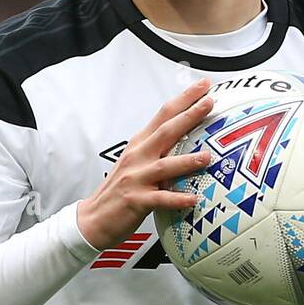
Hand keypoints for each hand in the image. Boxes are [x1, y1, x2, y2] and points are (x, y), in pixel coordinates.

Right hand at [77, 79, 214, 250]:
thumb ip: (159, 150)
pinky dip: (176, 199)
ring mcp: (136, 178)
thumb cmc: (120, 191)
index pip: (163, 115)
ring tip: (207, 156)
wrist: (94, 218)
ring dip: (186, 160)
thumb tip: (187, 139)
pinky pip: (160, 199)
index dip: (184, 99)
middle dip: (188, 115)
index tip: (204, 86)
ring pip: (164, 166)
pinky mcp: (136, 201)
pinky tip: (192, 199)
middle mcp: (137, 157)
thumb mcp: (138, 163)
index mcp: (139, 145)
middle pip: (165, 131)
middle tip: (210, 103)